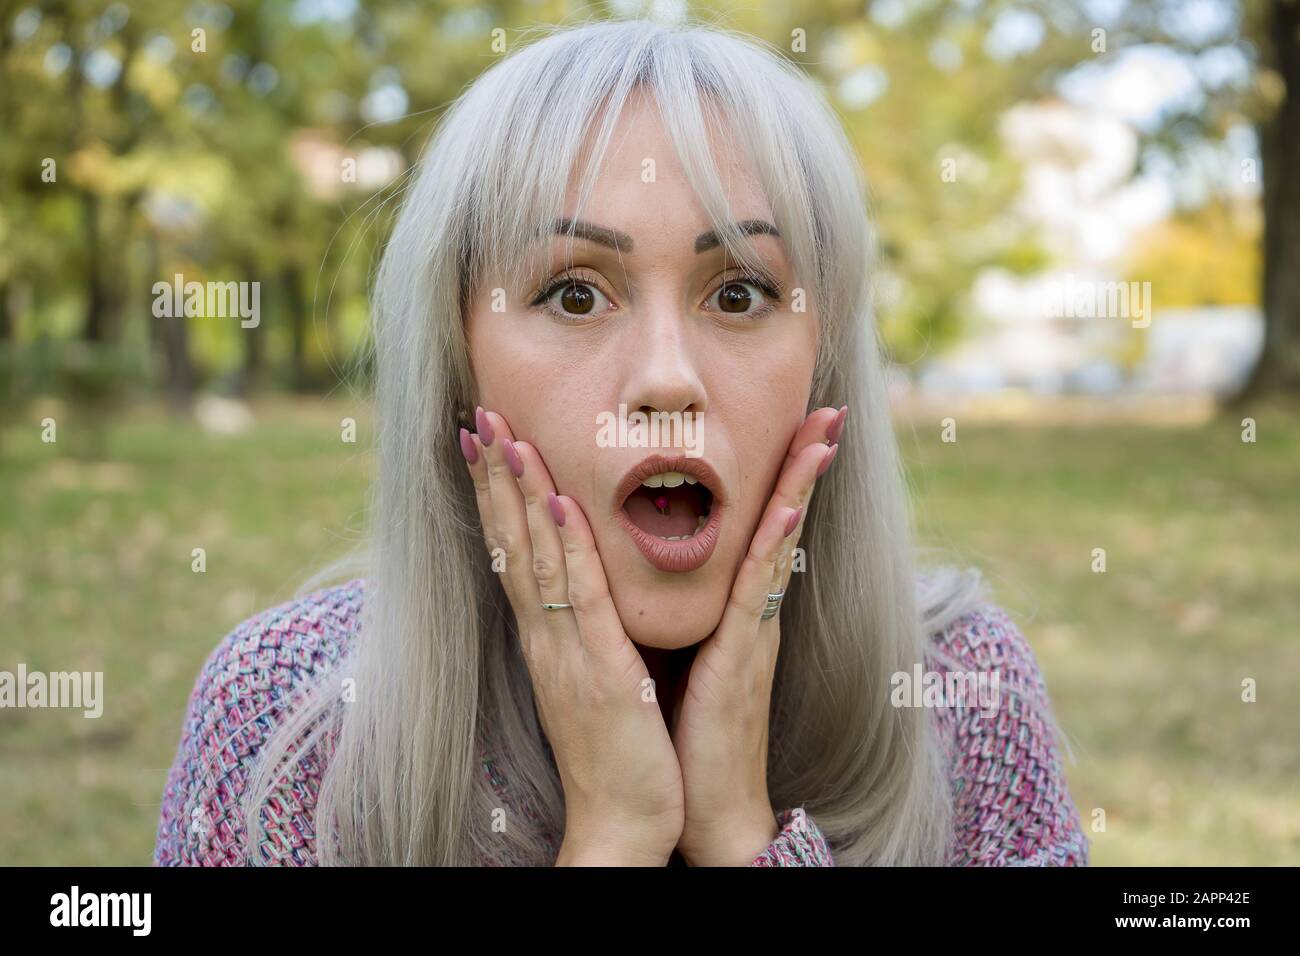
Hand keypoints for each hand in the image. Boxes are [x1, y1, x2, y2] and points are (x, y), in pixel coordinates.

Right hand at [461, 407, 684, 865]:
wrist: (620, 822)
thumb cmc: (614, 751)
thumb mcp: (594, 677)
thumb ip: (583, 630)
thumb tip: (580, 586)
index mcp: (546, 637)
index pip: (512, 550)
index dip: (496, 494)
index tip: (484, 440)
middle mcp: (545, 637)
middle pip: (511, 543)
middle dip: (496, 477)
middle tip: (480, 416)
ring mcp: (567, 651)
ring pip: (538, 559)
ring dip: (522, 494)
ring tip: (507, 435)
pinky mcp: (602, 671)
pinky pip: (582, 601)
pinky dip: (568, 550)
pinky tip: (561, 506)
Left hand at [671, 405, 844, 865]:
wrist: (704, 804)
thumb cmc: (690, 732)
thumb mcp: (687, 654)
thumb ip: (689, 611)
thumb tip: (665, 570)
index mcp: (737, 609)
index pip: (761, 527)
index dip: (779, 475)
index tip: (797, 424)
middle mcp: (755, 613)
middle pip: (782, 523)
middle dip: (804, 465)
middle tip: (828, 410)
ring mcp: (754, 634)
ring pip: (779, 546)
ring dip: (799, 488)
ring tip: (822, 436)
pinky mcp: (741, 660)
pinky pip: (756, 594)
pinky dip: (772, 549)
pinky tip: (784, 512)